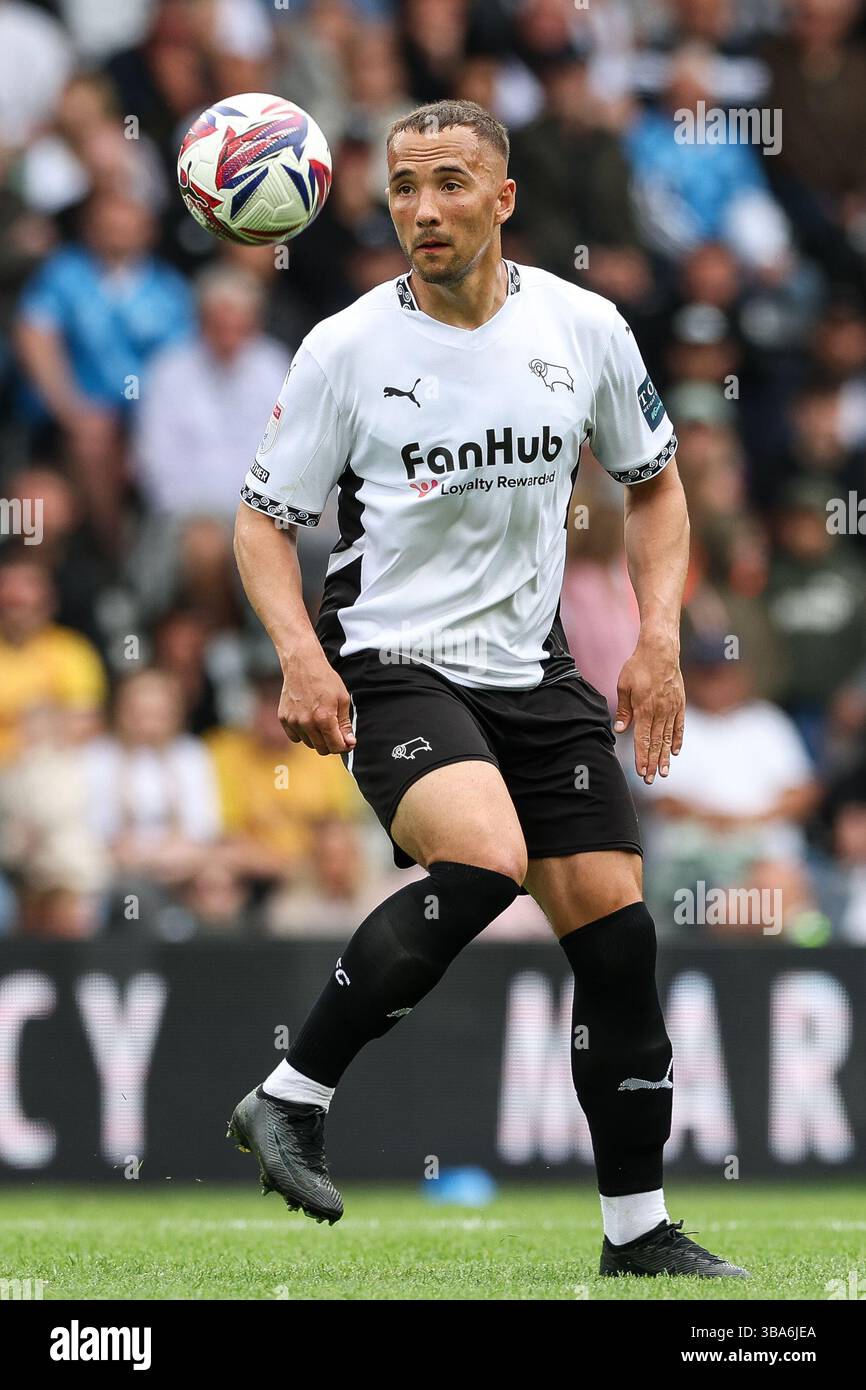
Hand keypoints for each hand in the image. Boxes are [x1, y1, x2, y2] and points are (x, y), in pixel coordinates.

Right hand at [278, 652, 356, 754]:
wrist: (302, 664)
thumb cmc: (325, 680)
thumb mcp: (342, 699)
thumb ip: (345, 724)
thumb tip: (350, 743)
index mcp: (324, 718)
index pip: (335, 746)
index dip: (344, 746)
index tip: (347, 741)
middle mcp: (307, 723)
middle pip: (322, 749)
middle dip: (331, 744)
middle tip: (335, 732)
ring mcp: (293, 721)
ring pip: (308, 744)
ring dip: (317, 738)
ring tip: (320, 721)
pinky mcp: (284, 718)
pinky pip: (295, 737)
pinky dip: (303, 734)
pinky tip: (308, 720)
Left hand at [614, 636, 684, 783]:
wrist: (661, 650)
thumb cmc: (638, 666)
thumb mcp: (624, 686)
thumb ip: (623, 710)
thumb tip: (619, 730)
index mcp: (644, 709)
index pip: (643, 739)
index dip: (642, 757)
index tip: (642, 772)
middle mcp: (660, 711)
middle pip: (656, 743)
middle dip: (653, 763)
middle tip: (651, 780)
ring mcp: (672, 708)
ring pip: (668, 738)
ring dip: (665, 756)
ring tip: (664, 772)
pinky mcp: (679, 704)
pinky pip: (679, 726)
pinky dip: (677, 740)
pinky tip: (675, 752)